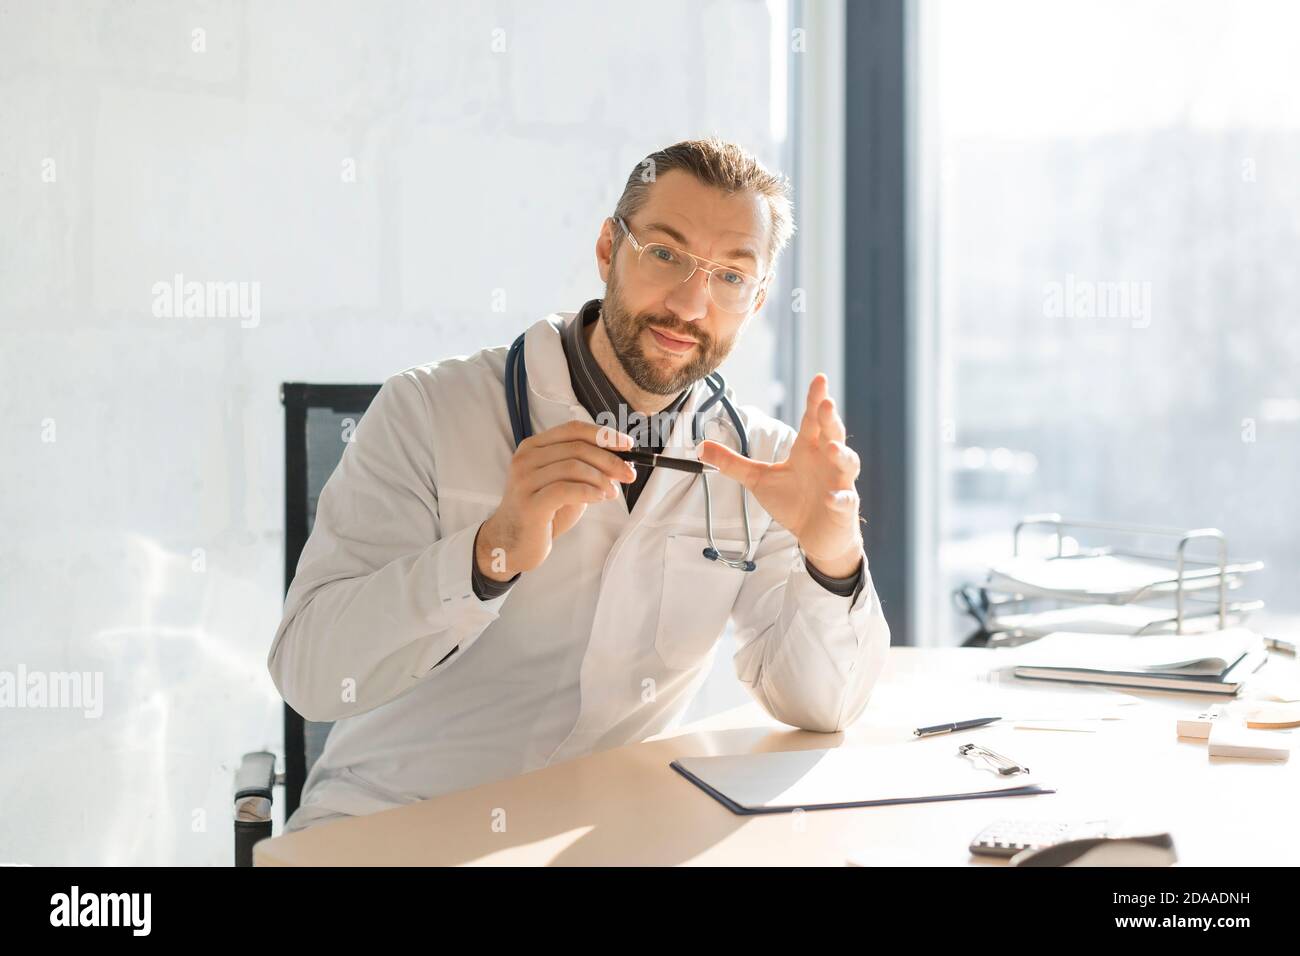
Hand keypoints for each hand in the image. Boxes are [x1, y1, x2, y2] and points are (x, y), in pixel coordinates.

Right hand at [476, 420, 636, 580]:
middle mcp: (526, 459)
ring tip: (611, 493)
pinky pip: (566, 489)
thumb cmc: (542, 514)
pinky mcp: (529, 503)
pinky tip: (600, 498)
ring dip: (601, 479)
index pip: (573, 429)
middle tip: (628, 474)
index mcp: (534, 447)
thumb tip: (622, 461)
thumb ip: (587, 470)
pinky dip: (590, 491)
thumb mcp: (567, 485)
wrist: (512, 544)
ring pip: (574, 466)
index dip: (604, 434)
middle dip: (610, 460)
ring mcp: (524, 480)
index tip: (628, 445)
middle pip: (577, 447)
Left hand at [698, 374, 862, 576]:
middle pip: (832, 433)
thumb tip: (701, 447)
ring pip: (847, 462)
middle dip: (830, 418)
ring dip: (841, 454)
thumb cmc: (793, 502)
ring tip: (831, 447)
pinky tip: (830, 498)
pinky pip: (844, 500)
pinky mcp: (843, 507)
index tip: (818, 379)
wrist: (815, 535)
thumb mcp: (758, 479)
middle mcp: (827, 460)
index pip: (812, 420)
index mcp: (807, 449)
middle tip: (827, 402)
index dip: (815, 400)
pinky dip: (839, 498)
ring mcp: (839, 482)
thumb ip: (732, 463)